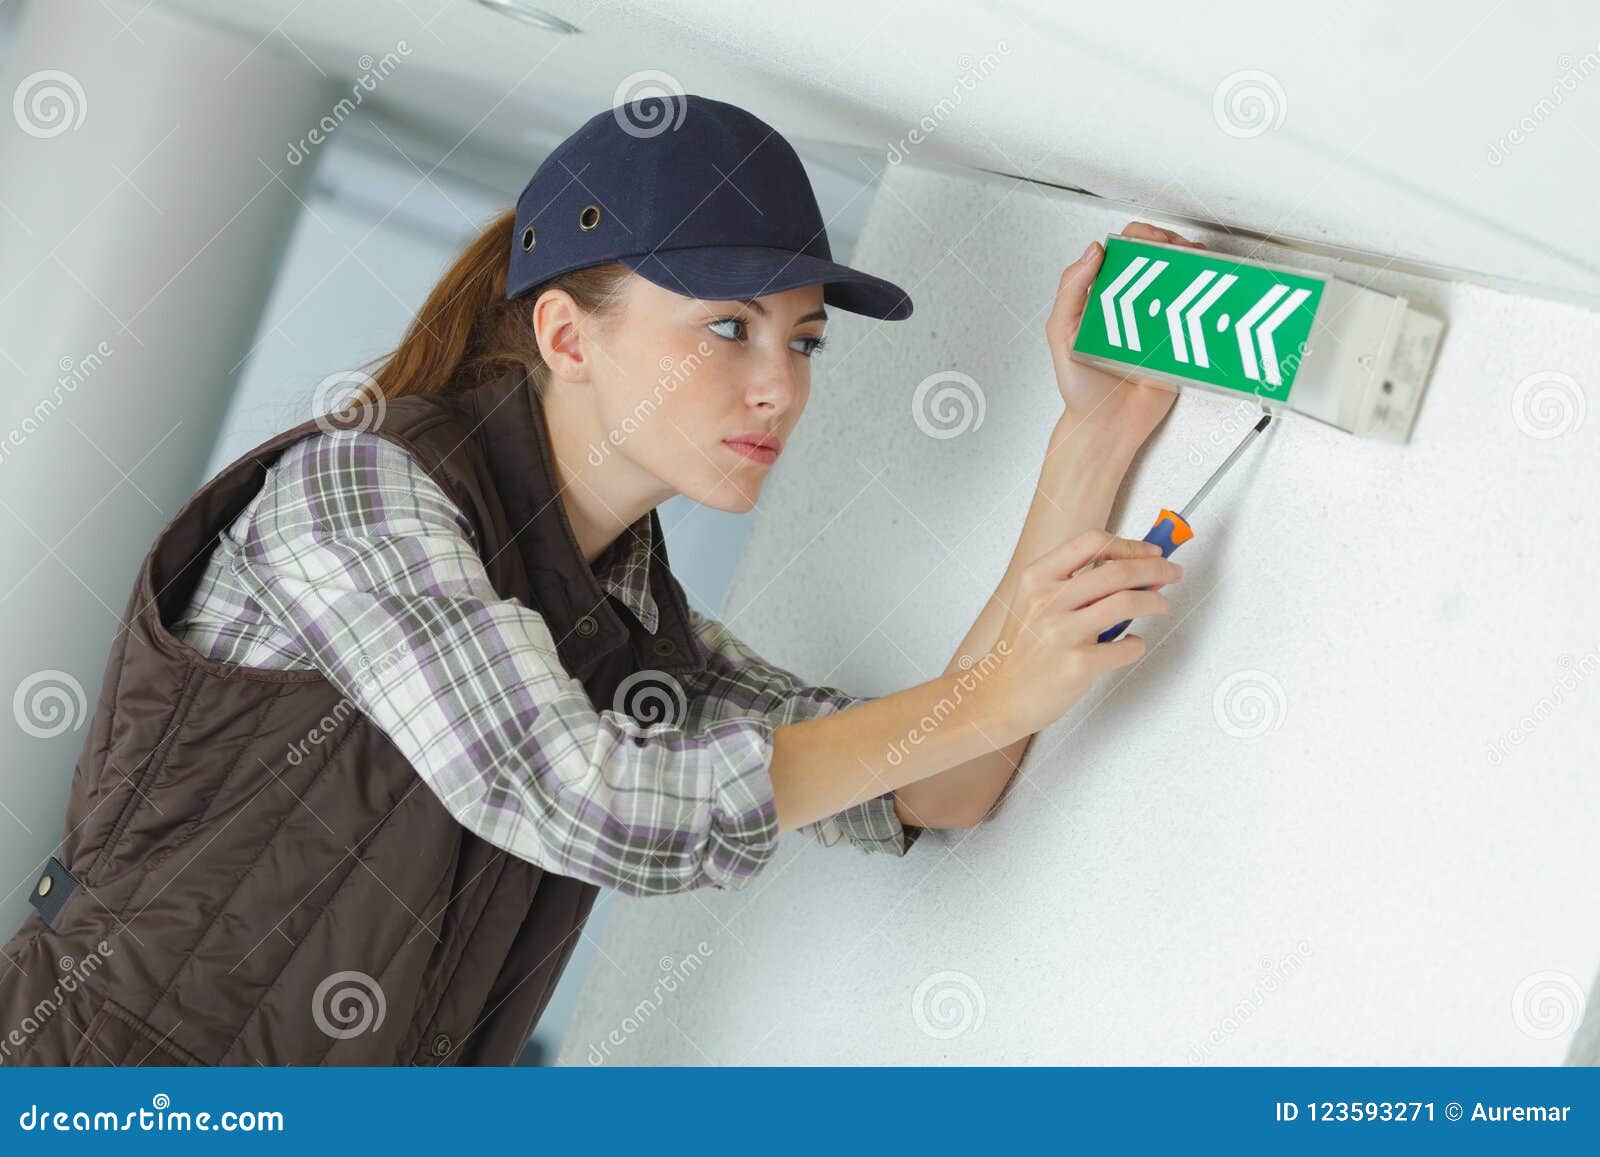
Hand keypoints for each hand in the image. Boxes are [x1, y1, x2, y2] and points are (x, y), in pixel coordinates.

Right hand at [973, 529, 1182, 740]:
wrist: (1000, 694)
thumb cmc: (1022, 650)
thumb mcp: (1033, 601)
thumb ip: (1074, 583)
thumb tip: (1130, 567)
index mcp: (1037, 578)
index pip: (1093, 542)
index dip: (1130, 545)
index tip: (1151, 551)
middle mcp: (1048, 601)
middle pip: (1117, 571)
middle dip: (1155, 568)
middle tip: (1170, 573)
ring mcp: (1062, 633)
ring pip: (1128, 602)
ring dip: (1155, 601)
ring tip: (1161, 604)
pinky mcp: (1078, 664)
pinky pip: (1126, 647)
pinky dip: (1137, 644)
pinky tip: (1131, 645)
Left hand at [1046, 220, 1206, 453]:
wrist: (1106, 428)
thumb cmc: (1080, 387)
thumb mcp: (1062, 335)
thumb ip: (1070, 292)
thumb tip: (1091, 252)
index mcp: (1105, 296)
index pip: (1125, 252)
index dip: (1141, 237)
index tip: (1152, 242)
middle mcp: (1133, 305)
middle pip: (1160, 260)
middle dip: (1175, 246)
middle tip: (1182, 252)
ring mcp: (1159, 323)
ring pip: (1182, 284)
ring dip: (1195, 269)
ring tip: (1200, 268)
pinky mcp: (1179, 344)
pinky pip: (1196, 319)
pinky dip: (1208, 305)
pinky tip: (1211, 297)